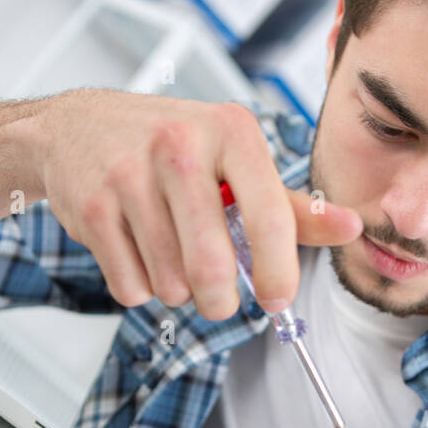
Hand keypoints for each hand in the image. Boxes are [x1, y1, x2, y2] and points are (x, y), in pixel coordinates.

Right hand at [17, 90, 362, 317]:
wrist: (75, 126)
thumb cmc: (170, 145)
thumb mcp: (235, 161)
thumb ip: (291, 205)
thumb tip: (351, 228)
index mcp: (231, 130)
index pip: (270, 220)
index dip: (278, 274)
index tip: (277, 300)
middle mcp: (179, 145)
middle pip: (213, 268)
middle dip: (219, 301)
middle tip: (218, 298)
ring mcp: (128, 175)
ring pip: (170, 284)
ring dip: (176, 290)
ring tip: (168, 255)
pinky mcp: (89, 206)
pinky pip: (130, 286)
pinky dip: (139, 287)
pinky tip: (135, 251)